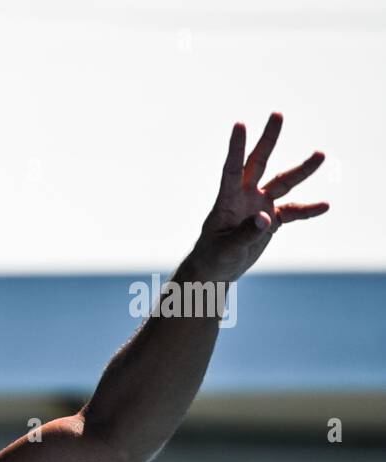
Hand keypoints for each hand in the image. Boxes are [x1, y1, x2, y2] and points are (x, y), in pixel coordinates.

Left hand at [187, 113, 328, 282]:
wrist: (216, 269)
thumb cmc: (214, 257)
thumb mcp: (227, 248)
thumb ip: (246, 233)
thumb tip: (266, 218)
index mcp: (227, 201)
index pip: (232, 169)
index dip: (236, 148)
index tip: (240, 124)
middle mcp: (245, 197)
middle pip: (259, 163)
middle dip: (268, 140)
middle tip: (277, 114)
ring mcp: (259, 206)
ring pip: (283, 183)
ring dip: (301, 170)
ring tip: (321, 155)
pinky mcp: (271, 219)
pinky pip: (293, 212)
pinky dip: (308, 210)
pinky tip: (325, 206)